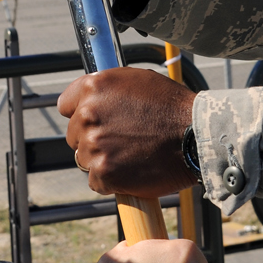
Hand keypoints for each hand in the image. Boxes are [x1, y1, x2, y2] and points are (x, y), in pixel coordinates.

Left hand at [60, 67, 197, 197]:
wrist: (197, 137)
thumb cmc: (172, 108)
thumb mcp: (137, 81)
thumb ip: (108, 90)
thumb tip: (90, 99)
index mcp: (93, 88)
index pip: (65, 105)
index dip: (81, 114)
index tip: (95, 121)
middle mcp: (88, 114)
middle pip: (74, 135)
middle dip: (93, 139)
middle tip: (122, 140)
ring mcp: (94, 145)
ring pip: (84, 159)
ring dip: (103, 160)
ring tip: (131, 154)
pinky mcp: (103, 173)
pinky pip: (96, 181)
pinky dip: (111, 181)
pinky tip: (132, 170)